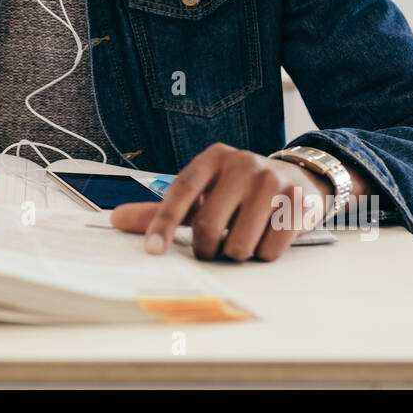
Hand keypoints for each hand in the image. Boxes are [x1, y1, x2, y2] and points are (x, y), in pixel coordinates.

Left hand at [110, 142, 330, 260]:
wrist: (298, 179)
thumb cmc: (238, 191)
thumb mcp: (202, 194)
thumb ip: (161, 210)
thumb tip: (115, 219)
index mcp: (213, 158)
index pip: (181, 192)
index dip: (163, 223)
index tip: (152, 251)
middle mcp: (242, 163)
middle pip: (209, 227)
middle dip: (206, 249)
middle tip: (212, 247)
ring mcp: (272, 181)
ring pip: (239, 246)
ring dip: (237, 253)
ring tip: (246, 234)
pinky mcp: (298, 202)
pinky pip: (269, 251)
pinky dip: (264, 253)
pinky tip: (269, 234)